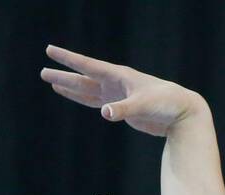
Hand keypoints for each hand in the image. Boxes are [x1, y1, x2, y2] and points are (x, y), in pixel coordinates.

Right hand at [40, 44, 203, 136]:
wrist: (181, 111)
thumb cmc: (165, 103)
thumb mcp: (144, 105)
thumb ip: (124, 109)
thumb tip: (104, 113)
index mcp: (118, 76)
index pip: (87, 66)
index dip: (68, 59)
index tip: (49, 50)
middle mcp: (115, 83)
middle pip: (83, 79)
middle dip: (63, 76)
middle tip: (42, 72)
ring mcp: (118, 95)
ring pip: (88, 91)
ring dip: (70, 88)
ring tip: (52, 82)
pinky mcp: (123, 108)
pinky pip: (98, 103)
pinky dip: (84, 100)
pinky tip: (74, 96)